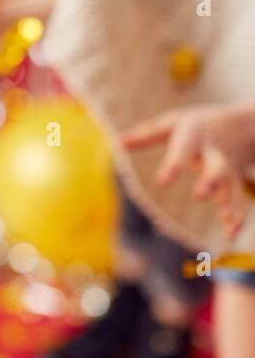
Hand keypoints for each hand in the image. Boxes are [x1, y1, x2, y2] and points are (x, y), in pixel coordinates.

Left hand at [121, 103, 254, 238]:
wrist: (240, 124)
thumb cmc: (195, 125)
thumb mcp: (171, 123)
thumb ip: (146, 134)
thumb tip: (116, 143)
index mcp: (194, 136)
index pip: (183, 150)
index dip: (174, 165)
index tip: (163, 181)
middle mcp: (214, 154)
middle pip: (217, 166)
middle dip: (211, 180)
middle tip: (200, 195)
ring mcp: (228, 170)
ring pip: (232, 186)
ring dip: (230, 203)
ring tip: (226, 220)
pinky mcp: (236, 183)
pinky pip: (240, 201)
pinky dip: (238, 217)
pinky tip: (231, 234)